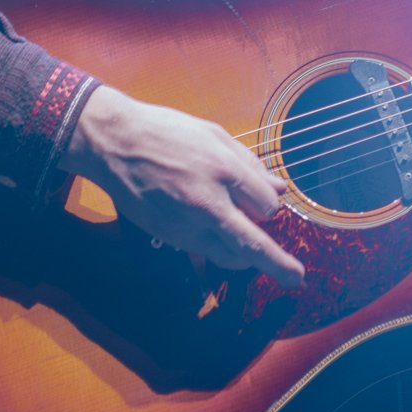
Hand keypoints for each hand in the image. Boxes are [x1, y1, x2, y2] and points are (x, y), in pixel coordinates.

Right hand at [58, 84, 305, 285]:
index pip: (266, 205)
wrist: (114, 144)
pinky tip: (217, 234)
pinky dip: (218, 248)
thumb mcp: (214, 135)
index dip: (269, 205)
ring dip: (245, 256)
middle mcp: (208, 202)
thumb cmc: (166, 132)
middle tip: (297, 279)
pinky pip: (204, 251)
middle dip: (278, 265)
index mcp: (223, 170)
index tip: (265, 202)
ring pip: (228, 255)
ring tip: (254, 251)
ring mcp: (186, 223)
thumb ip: (249, 164)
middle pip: (253, 244)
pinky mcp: (169, 235)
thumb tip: (279, 188)